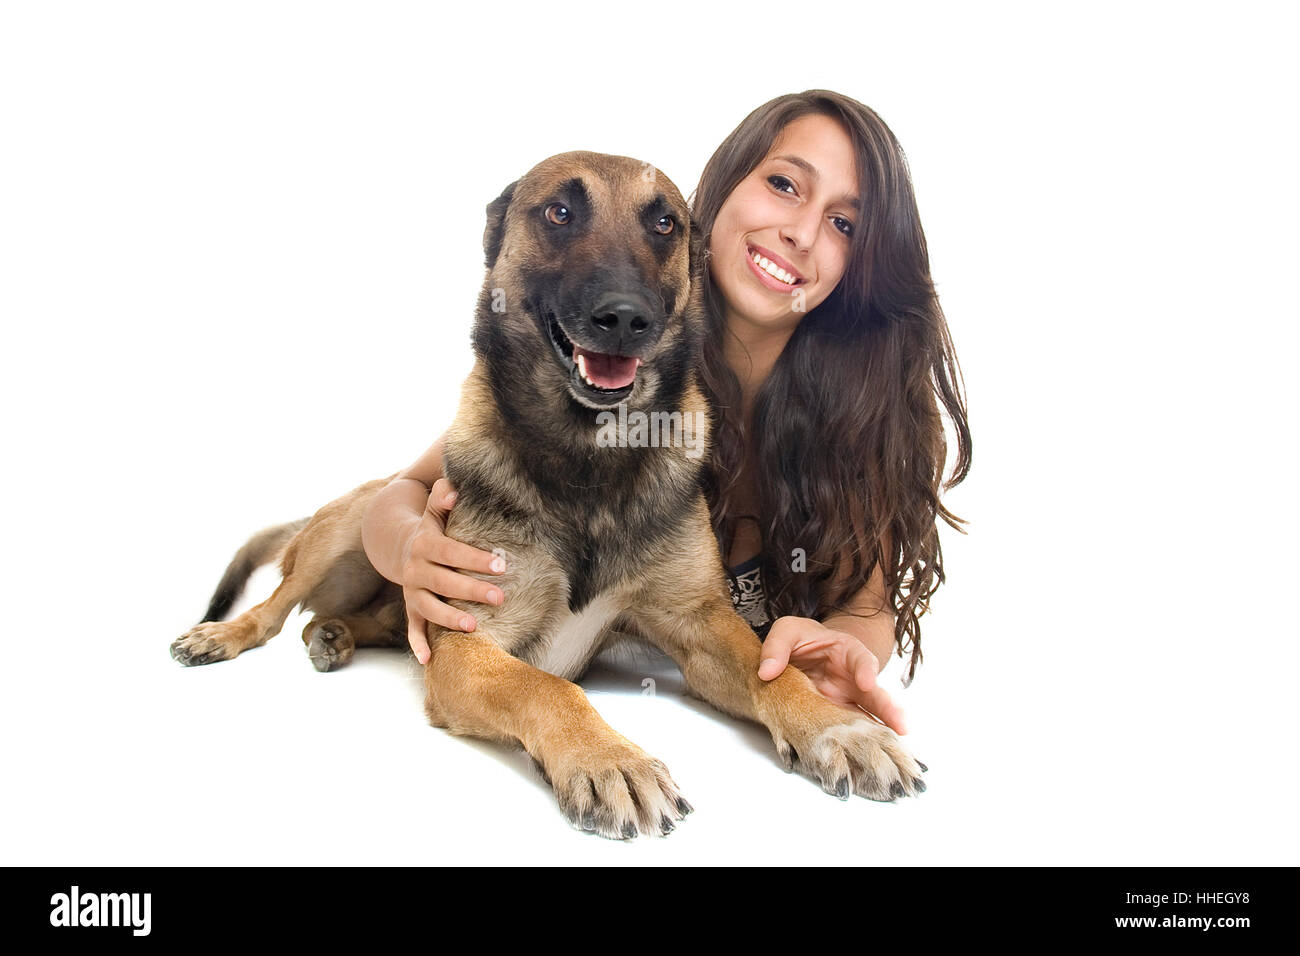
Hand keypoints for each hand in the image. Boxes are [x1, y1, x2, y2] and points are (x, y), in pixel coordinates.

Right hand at [399, 477, 506, 664]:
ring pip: (429, 608)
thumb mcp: (435, 510)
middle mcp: (415, 570)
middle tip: (500, 597)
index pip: (451, 552)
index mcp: (425, 544)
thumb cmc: (433, 528)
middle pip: (444, 583)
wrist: (400, 546)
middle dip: (471, 591)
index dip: (474, 559)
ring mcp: (412, 591)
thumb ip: (444, 497)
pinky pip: (413, 628)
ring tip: (473, 626)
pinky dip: (418, 644)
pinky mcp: (411, 609)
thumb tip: (454, 492)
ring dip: (450, 618)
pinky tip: (428, 660)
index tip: (501, 565)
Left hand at [757, 616, 907, 735]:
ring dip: (880, 734)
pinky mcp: (839, 719)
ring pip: (869, 719)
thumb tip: (766, 672)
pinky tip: (864, 763)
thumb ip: (777, 647)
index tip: (867, 682)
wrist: (802, 656)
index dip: (865, 670)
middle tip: (901, 725)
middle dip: (889, 709)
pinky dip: (858, 747)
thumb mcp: (787, 632)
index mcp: (847, 652)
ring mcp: (849, 703)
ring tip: (893, 750)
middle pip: (876, 695)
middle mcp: (855, 680)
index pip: (861, 659)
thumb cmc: (801, 640)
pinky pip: (851, 734)